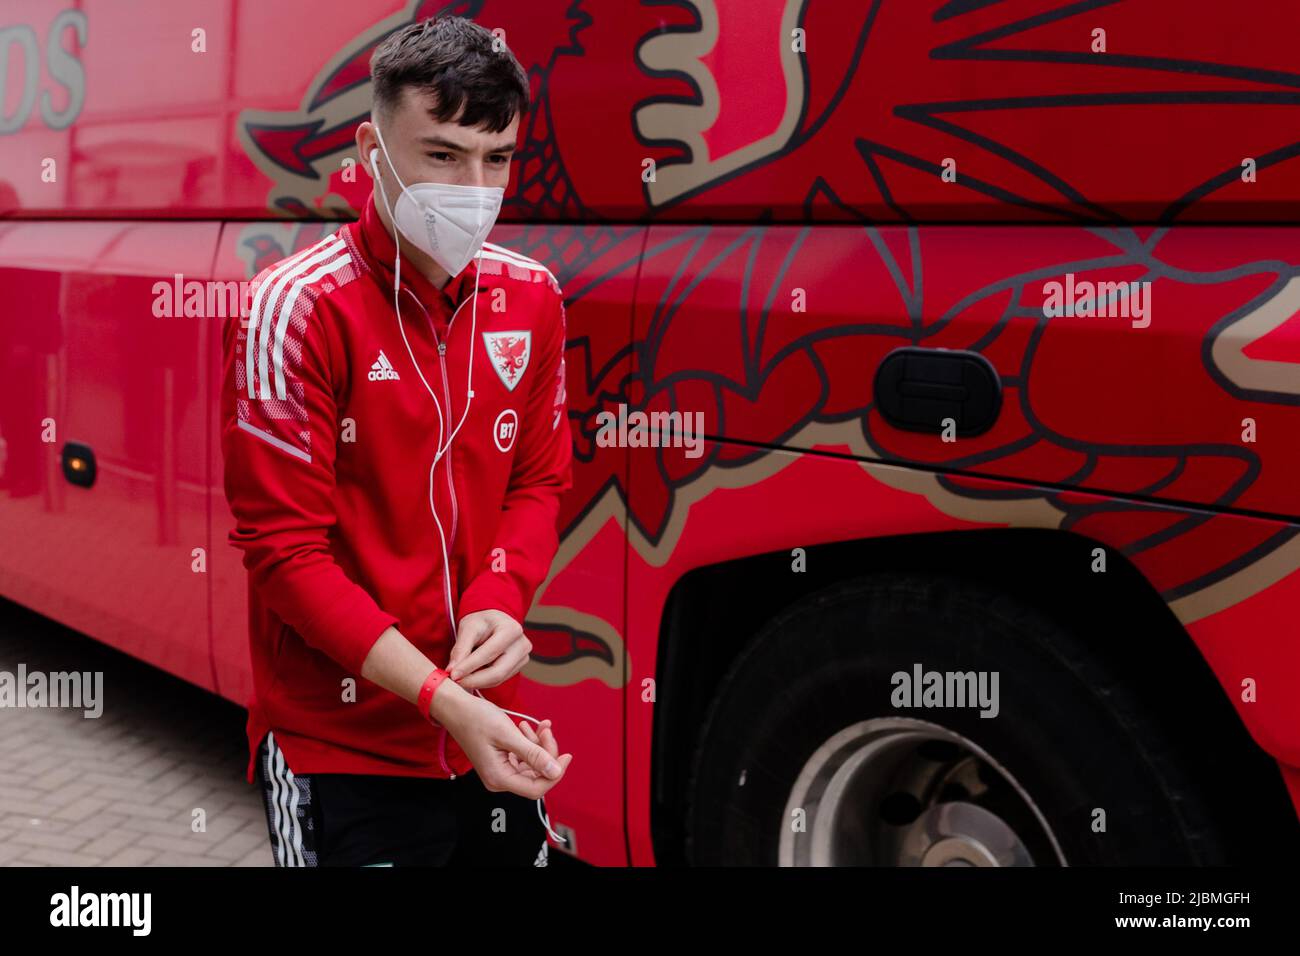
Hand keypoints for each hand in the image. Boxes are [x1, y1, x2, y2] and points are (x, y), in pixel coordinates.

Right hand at [438, 688, 571, 798]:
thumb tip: (555, 772)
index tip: (566, 755)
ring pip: (531, 764)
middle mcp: (499, 779)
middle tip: (546, 729)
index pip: (536, 789)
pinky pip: (522, 756)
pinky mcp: (500, 760)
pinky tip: (528, 727)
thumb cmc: (476, 718)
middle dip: (546, 753)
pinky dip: (529, 742)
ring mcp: (499, 770)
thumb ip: (533, 755)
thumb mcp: (508, 735)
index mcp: (499, 778)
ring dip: (538, 744)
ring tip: (538, 725)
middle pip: (536, 775)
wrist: (455, 707)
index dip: (555, 774)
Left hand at [448, 609, 530, 689]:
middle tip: (456, 681)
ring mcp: (523, 657)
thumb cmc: (481, 622)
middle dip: (474, 679)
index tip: (453, 675)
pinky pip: (499, 680)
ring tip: (461, 677)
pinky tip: (472, 675)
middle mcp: (522, 645)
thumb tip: (452, 670)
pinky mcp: (518, 667)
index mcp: (511, 629)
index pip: (489, 653)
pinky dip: (483, 681)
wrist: (493, 622)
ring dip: (477, 681)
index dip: (469, 666)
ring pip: (498, 679)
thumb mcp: (468, 628)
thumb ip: (460, 649)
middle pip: (497, 672)